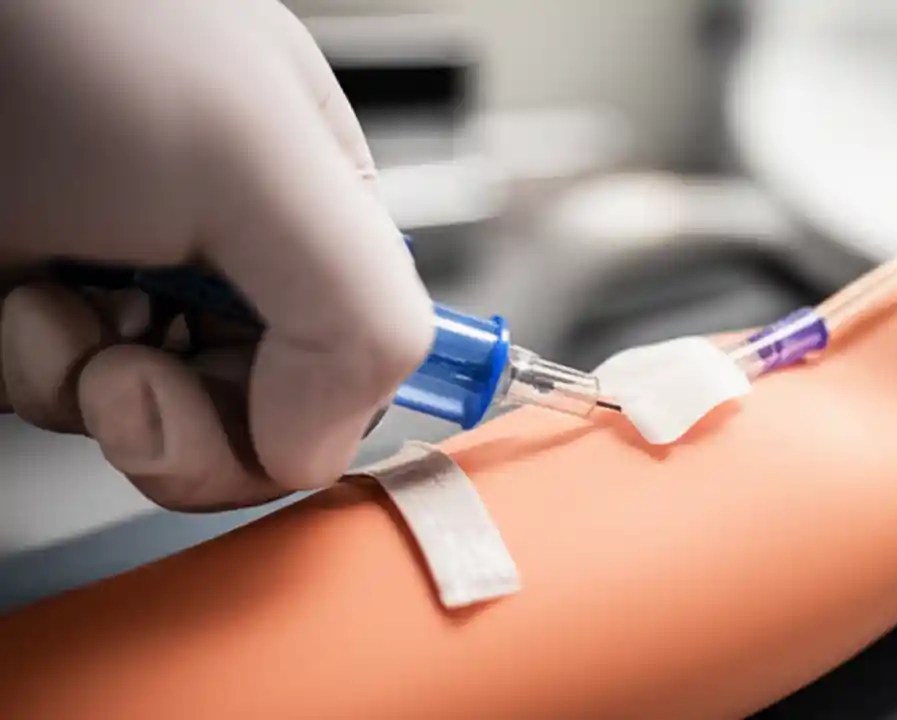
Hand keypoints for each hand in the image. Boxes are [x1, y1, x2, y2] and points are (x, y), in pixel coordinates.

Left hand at [0, 0, 434, 509]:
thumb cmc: (69, 27)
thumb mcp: (257, 156)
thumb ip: (353, 314)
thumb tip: (319, 451)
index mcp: (316, 216)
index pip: (350, 379)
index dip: (297, 426)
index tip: (240, 411)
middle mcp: (227, 256)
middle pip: (246, 423)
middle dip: (178, 422)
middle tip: (125, 370)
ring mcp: (121, 281)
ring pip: (136, 423)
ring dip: (79, 386)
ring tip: (47, 293)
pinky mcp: (29, 305)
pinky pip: (45, 397)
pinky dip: (19, 369)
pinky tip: (10, 292)